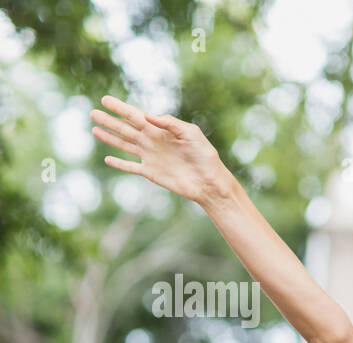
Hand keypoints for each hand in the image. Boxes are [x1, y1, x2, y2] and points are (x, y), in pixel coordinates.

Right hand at [91, 95, 231, 204]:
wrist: (210, 182)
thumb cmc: (204, 156)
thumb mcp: (191, 134)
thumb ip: (170, 122)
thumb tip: (146, 115)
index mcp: (161, 130)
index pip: (136, 116)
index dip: (120, 108)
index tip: (105, 100)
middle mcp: (152, 141)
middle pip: (125, 129)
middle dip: (109, 121)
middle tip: (93, 112)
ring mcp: (150, 157)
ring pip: (124, 145)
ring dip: (109, 138)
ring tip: (94, 129)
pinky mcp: (151, 173)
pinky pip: (131, 167)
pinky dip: (119, 164)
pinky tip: (108, 159)